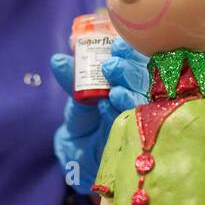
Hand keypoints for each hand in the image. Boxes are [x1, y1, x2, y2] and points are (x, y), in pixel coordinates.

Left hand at [50, 37, 149, 192]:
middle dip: (130, 72)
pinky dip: (121, 115)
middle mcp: (143, 99)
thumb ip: (72, 79)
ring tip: (113, 91)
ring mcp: (143, 120)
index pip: (139, 62)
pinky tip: (108, 108)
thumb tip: (57, 60)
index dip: (131, 53)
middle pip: (147, 81)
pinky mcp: (138, 141)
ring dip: (130, 94)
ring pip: (146, 103)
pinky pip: (135, 126)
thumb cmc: (84, 122)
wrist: (80, 158)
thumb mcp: (77, 99)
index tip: (116, 46)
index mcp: (132, 82)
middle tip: (111, 67)